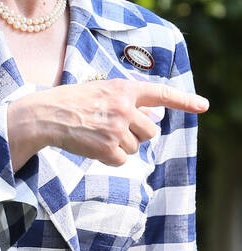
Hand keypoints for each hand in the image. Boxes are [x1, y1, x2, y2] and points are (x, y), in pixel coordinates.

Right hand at [8, 79, 207, 170]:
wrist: (46, 116)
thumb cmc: (72, 103)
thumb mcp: (102, 92)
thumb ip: (129, 102)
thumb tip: (155, 117)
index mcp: (124, 89)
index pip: (161, 94)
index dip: (184, 100)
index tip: (204, 106)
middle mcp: (124, 107)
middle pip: (150, 131)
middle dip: (136, 135)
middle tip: (112, 129)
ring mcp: (116, 128)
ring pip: (135, 148)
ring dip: (120, 147)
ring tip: (97, 135)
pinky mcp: (107, 147)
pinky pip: (121, 160)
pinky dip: (108, 158)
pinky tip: (92, 147)